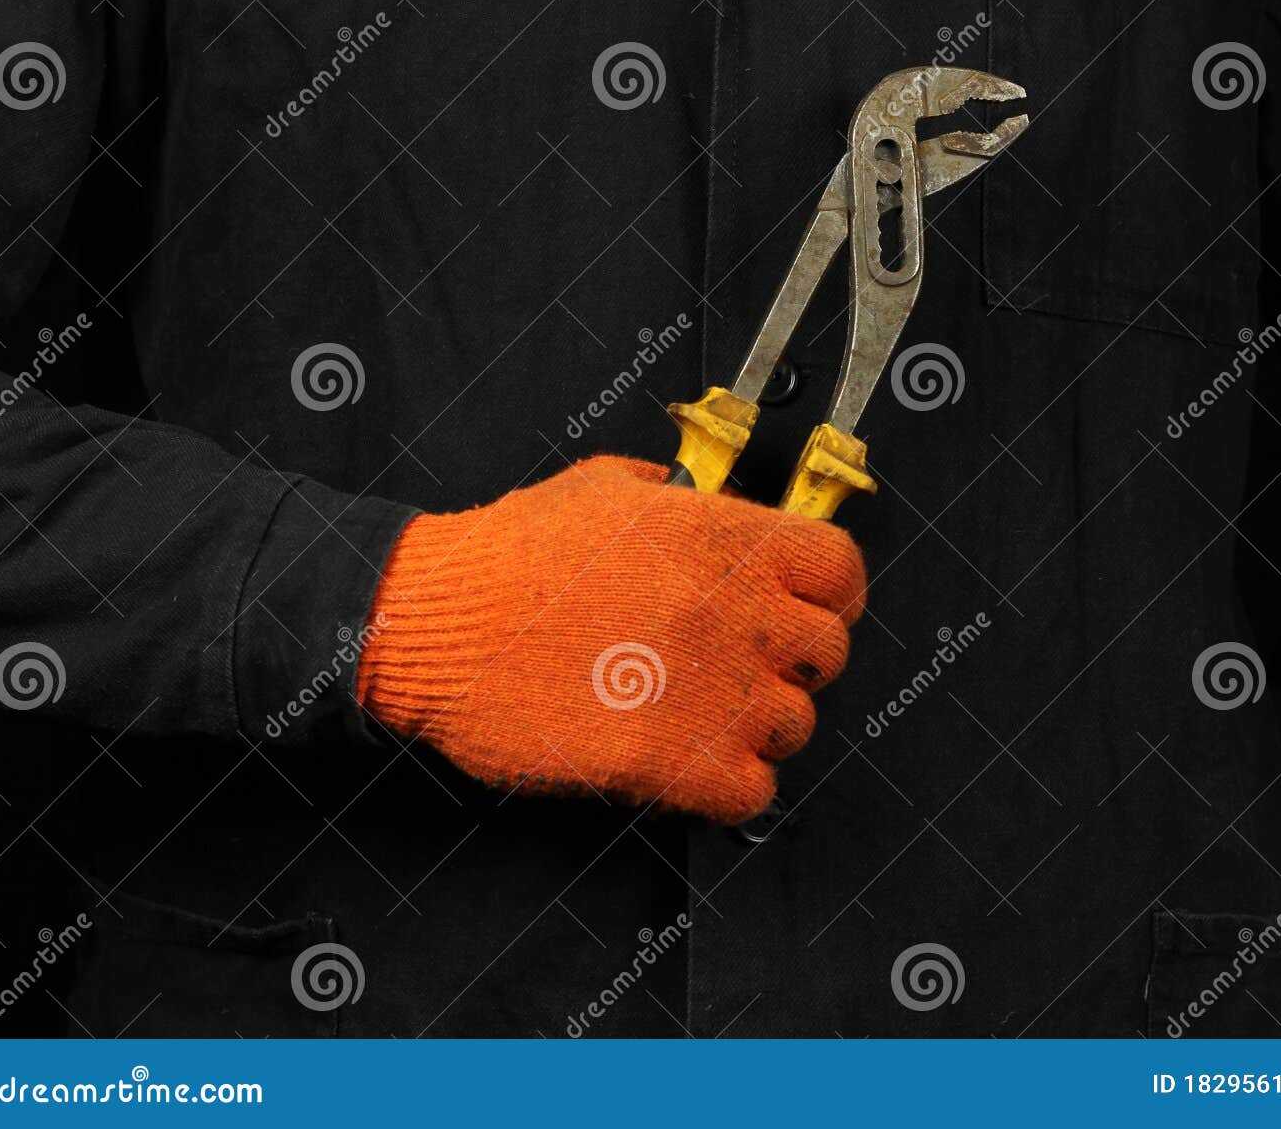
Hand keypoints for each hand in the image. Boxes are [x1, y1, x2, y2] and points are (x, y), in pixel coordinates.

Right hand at [356, 456, 865, 822]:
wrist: (439, 625)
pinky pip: (753, 792)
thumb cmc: (507, 559)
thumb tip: (698, 499)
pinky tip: (695, 762)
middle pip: (828, 654)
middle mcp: (734, 614)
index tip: (809, 606)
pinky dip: (732, 785)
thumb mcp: (600, 487)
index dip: (830, 593)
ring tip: (707, 713)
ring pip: (795, 726)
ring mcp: (711, 692)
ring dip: (760, 724)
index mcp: (723, 541)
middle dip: (795, 661)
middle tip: (748, 663)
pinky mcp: (672, 762)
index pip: (841, 572)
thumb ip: (671, 494)